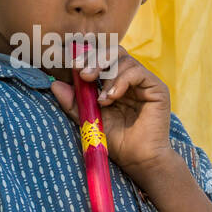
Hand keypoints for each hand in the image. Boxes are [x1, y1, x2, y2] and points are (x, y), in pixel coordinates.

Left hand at [49, 44, 173, 185]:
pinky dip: (120, 82)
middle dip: (95, 59)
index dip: (88, 55)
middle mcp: (131, 78)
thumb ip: (74, 102)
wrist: (139, 160)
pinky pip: (136, 72)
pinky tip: (111, 98)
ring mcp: (144, 82)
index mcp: (116, 82)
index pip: (103, 58)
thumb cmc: (117, 141)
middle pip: (113, 52)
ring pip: (124, 59)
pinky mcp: (156, 88)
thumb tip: (54, 84)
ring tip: (99, 99)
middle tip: (83, 74)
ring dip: (107, 75)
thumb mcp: (89, 119)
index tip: (73, 63)